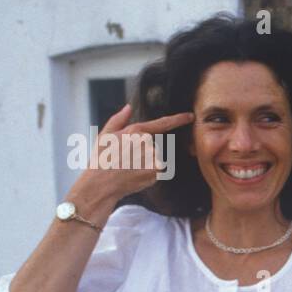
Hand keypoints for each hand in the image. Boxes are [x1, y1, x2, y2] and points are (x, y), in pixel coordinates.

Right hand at [76, 103, 193, 197]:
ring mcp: (153, 157)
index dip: (178, 119)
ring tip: (128, 168)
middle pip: (152, 147)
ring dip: (144, 164)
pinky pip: (155, 171)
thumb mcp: (105, 135)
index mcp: (135, 131)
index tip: (190, 116)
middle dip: (142, 153)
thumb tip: (128, 107)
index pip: (162, 123)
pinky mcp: (156, 171)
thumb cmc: (101, 159)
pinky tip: (134, 175)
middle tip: (125, 160)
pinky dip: (147, 174)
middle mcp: (147, 142)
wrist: (101, 184)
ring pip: (154, 160)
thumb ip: (118, 120)